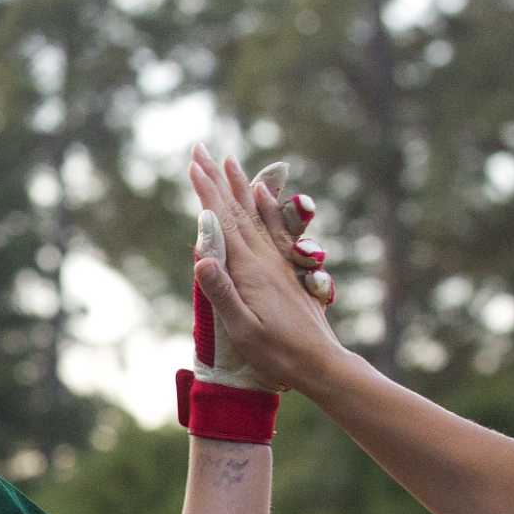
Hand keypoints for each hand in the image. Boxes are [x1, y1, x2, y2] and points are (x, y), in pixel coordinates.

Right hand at [187, 146, 351, 393]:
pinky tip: (265, 194)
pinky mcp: (290, 269)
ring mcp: (280, 261)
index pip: (223, 223)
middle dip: (217, 179)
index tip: (193, 166)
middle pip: (237, 210)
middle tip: (201, 150)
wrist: (319, 363)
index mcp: (249, 270)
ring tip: (230, 162)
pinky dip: (268, 207)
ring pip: (256, 214)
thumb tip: (200, 257)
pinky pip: (277, 229)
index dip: (207, 193)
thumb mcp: (242, 329)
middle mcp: (266, 258)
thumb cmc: (276, 353)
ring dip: (241, 186)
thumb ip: (221, 293)